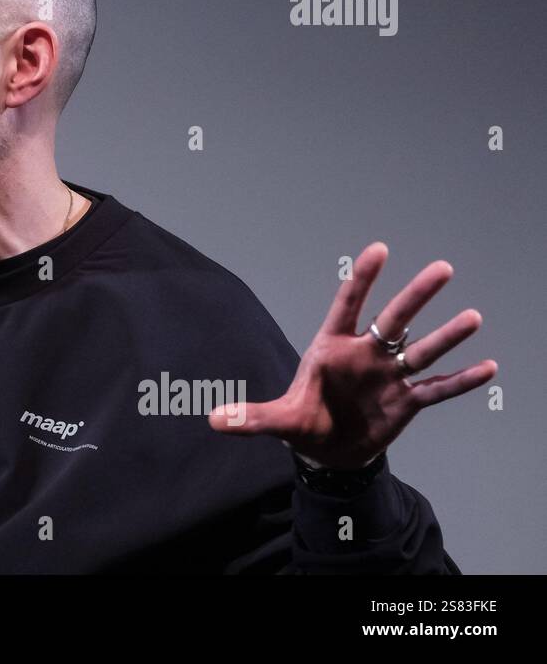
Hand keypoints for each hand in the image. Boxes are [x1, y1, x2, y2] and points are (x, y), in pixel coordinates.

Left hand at [208, 241, 496, 468]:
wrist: (329, 453)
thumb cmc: (305, 421)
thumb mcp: (277, 420)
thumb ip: (250, 418)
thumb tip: (215, 421)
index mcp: (332, 348)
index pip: (349, 305)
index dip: (362, 279)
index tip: (379, 249)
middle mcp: (366, 355)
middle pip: (395, 319)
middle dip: (416, 295)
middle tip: (442, 268)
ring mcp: (389, 377)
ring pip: (422, 349)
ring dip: (448, 336)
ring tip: (472, 316)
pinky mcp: (406, 402)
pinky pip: (438, 388)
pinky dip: (461, 381)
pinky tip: (488, 367)